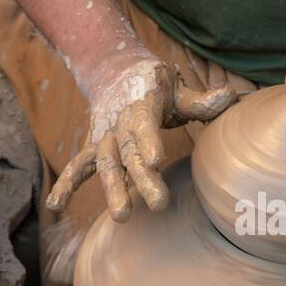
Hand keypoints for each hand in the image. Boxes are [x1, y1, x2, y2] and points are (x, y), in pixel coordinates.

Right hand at [46, 52, 235, 219]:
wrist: (113, 68)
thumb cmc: (154, 85)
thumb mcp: (177, 88)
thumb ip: (201, 100)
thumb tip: (231, 97)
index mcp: (141, 105)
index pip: (144, 125)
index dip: (148, 141)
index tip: (156, 160)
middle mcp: (119, 123)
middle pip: (129, 153)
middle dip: (141, 179)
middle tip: (158, 204)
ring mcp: (104, 136)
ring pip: (106, 164)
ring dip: (112, 190)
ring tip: (122, 216)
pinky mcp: (95, 146)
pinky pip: (78, 166)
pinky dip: (65, 183)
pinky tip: (54, 206)